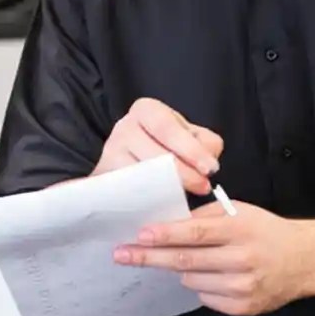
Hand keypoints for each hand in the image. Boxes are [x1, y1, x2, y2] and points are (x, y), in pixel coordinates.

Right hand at [92, 98, 222, 194]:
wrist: (132, 162)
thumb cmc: (166, 146)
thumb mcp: (189, 136)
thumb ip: (205, 144)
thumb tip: (209, 161)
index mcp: (146, 110)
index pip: (167, 127)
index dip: (190, 149)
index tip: (210, 169)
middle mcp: (123, 127)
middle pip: (155, 153)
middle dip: (184, 174)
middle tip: (203, 187)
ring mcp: (109, 153)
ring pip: (141, 175)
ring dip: (167, 190)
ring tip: (185, 197)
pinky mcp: (104, 178)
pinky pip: (128, 192)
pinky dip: (147, 200)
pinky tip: (162, 204)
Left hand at [113, 201, 314, 315]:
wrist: (304, 260)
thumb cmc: (265, 231)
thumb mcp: (239, 212)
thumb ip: (203, 218)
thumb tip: (165, 223)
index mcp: (240, 230)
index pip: (195, 233)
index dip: (164, 235)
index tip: (139, 235)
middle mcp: (242, 259)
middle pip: (186, 260)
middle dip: (149, 257)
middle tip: (122, 254)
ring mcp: (243, 287)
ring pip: (191, 280)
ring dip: (181, 269)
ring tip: (191, 259)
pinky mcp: (243, 307)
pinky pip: (205, 297)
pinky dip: (200, 284)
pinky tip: (214, 274)